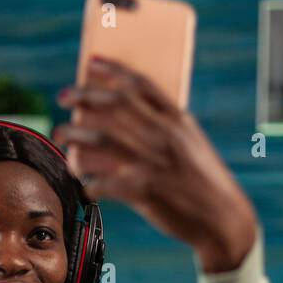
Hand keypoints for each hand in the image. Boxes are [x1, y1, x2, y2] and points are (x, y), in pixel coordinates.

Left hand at [52, 58, 257, 272]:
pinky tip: (82, 186)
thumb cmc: (203, 182)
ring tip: (59, 134)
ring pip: (103, 139)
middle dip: (84, 96)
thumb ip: (165, 128)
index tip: (92, 63)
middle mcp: (164, 136)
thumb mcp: (191, 145)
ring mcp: (153, 162)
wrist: (224, 219)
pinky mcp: (145, 191)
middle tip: (63, 96)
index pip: (141, 85)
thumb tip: (132, 116)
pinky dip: (88, 183)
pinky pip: (104, 182)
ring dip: (75, 135)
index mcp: (178, 120)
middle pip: (116, 105)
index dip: (114, 70)